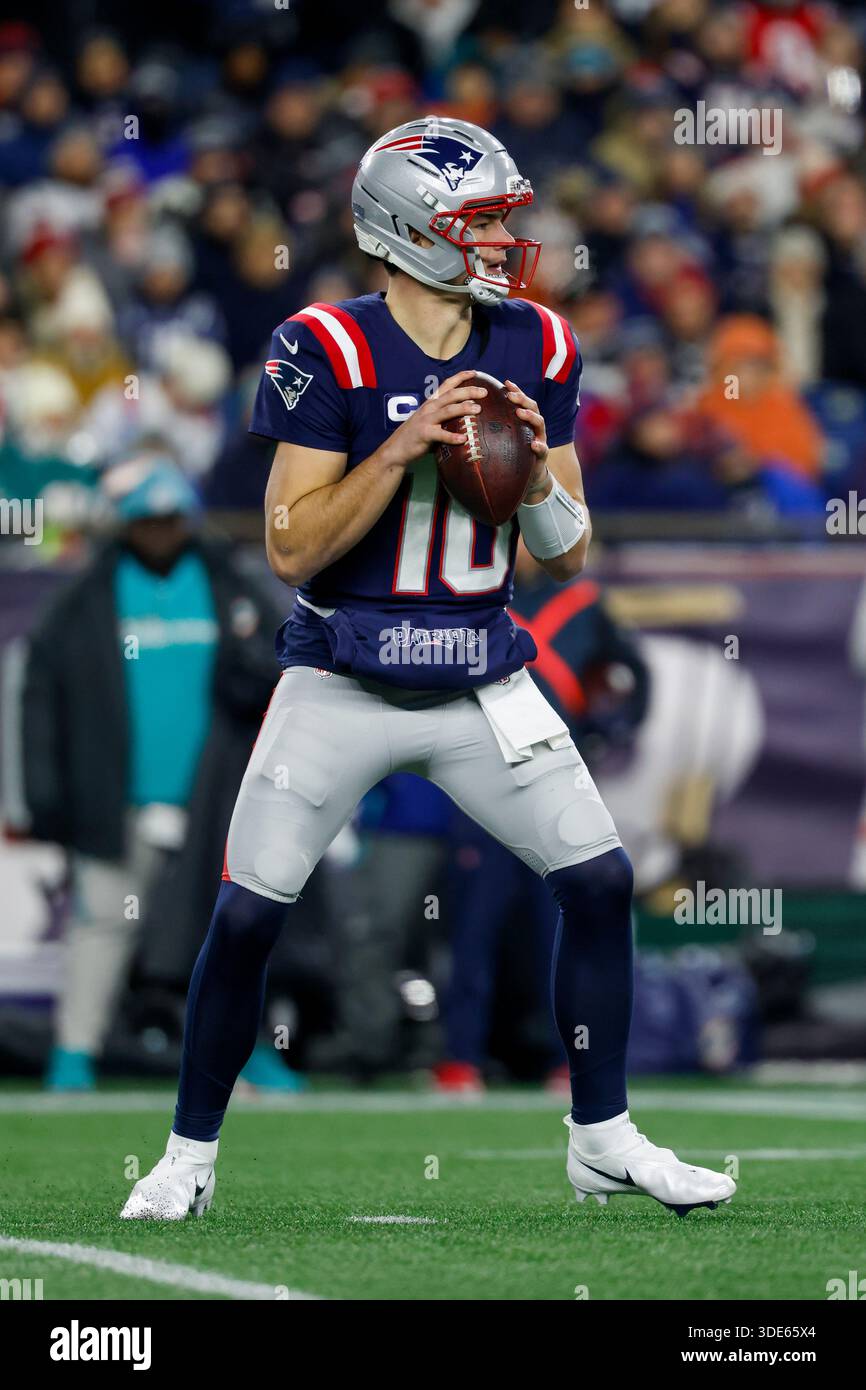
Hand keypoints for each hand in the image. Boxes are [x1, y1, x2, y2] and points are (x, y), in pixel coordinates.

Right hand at [380, 370, 487, 468]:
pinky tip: (463, 439)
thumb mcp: (430, 420)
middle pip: (451, 395)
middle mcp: (429, 407)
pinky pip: (440, 435)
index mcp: (432, 402)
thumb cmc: (418, 434)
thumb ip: (445, 417)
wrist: (397, 448)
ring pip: (447, 410)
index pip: (447, 384)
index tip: (475, 372)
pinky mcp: (424, 434)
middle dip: (469, 391)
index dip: (461, 377)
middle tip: (484, 392)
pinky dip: (452, 437)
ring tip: (478, 409)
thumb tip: (468, 417)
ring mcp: (426, 420)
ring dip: (463, 408)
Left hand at [505, 380, 550, 498]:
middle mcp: (535, 427)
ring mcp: (541, 439)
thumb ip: (497, 426)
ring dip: (530, 416)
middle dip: (522, 399)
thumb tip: (474, 414)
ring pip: (540, 423)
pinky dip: (539, 446)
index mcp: (526, 420)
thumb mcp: (505, 437)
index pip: (522, 401)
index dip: (516, 391)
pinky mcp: (542, 455)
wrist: (528, 475)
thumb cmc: (513, 453)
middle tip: (511, 396)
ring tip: (520, 413)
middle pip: (533, 407)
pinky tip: (534, 445)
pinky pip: (543, 449)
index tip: (506, 383)